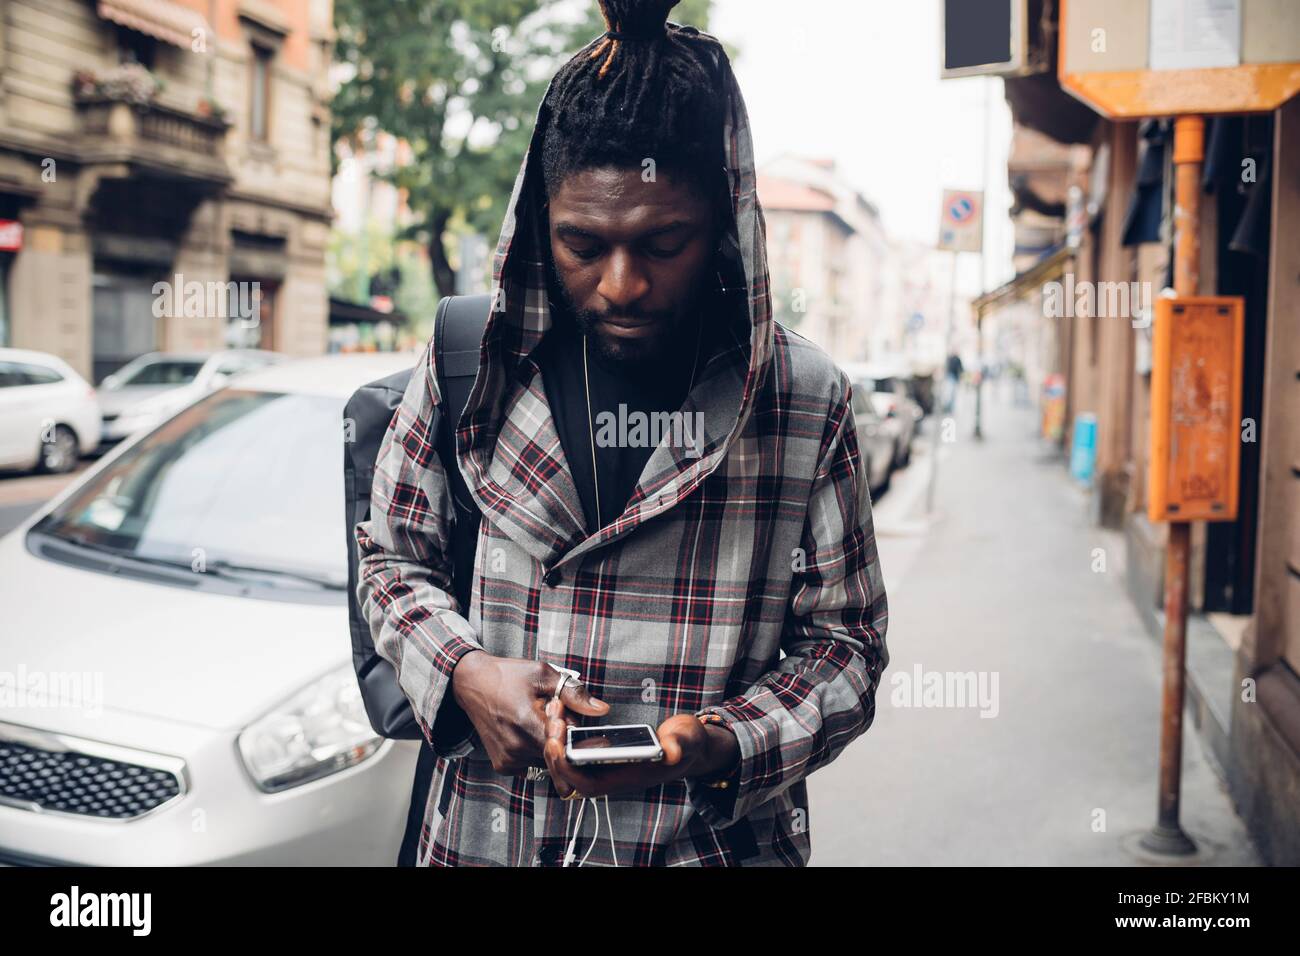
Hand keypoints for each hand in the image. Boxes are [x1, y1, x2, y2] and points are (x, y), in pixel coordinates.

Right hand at [451, 651, 608, 774]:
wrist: (471, 684)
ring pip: (547, 762)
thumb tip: (601, 710)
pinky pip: (532, 765)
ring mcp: (509, 760)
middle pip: (560, 756)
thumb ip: (574, 694)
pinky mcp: (503, 766)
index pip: (567, 749)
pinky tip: (529, 731)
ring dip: (551, 747)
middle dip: (566, 740)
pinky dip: (537, 751)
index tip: (578, 726)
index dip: (578, 738)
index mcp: (528, 725)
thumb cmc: (507, 676)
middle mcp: (517, 748)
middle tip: (557, 717)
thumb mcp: (543, 675)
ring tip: (540, 721)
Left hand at [542, 712, 739, 799]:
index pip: (587, 784)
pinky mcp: (600, 753)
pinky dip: (563, 732)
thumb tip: (672, 751)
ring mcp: (604, 765)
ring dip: (555, 737)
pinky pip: (572, 748)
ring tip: (556, 705)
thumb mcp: (686, 741)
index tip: (555, 742)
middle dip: (554, 747)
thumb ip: (680, 745)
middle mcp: (610, 776)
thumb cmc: (686, 744)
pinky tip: (562, 708)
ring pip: (567, 760)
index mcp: (627, 779)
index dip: (567, 768)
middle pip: (568, 773)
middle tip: (553, 715)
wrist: (686, 744)